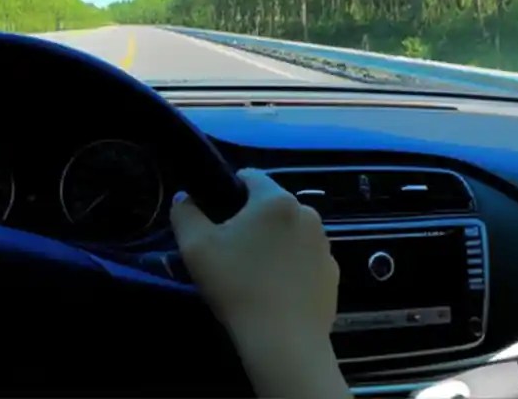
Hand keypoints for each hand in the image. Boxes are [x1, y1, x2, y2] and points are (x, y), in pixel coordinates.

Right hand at [170, 168, 337, 343]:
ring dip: (273, 243)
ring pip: (290, 233)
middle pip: (271, 207)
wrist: (283, 341)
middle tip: (230, 252)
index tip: (216, 220)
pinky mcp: (333, 273)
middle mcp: (308, 214)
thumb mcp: (196, 247)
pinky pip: (306, 259)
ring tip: (254, 275)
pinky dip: (292, 267)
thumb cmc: (238, 286)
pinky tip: (276, 291)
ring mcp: (325, 245)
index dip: (229, 191)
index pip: (250, 177)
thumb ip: (185, 213)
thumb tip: (186, 198)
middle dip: (251, 221)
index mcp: (276, 200)